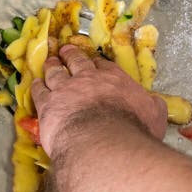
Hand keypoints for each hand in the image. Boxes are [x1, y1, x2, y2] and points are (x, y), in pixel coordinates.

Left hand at [31, 45, 166, 158]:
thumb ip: (153, 106)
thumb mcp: (154, 116)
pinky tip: (35, 83)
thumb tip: (156, 103)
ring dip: (52, 66)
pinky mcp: (48, 105)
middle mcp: (87, 79)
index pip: (103, 66)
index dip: (96, 64)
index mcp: (113, 79)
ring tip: (50, 61)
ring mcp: (65, 90)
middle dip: (71, 55)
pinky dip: (36, 86)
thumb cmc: (133, 130)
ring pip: (55, 72)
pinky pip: (39, 91)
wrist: (104, 141)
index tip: (93, 63)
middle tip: (66, 50)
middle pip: (76, 62)